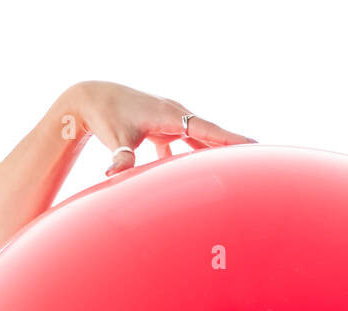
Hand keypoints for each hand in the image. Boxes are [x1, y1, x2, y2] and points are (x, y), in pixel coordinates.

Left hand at [67, 80, 256, 177]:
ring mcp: (168, 119)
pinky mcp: (159, 127)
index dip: (228, 139)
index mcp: (169, 115)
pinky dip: (189, 155)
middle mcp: (174, 114)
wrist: (92, 98)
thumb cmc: (105, 116)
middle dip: (230, 144)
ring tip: (233, 164)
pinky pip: (181, 142)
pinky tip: (193, 171)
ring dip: (213, 150)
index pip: (206, 129)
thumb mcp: (115, 139)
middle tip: (256, 156)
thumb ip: (120, 159)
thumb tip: (114, 176)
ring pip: (197, 137)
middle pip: (208, 132)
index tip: (250, 144)